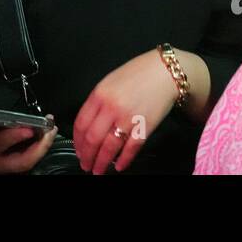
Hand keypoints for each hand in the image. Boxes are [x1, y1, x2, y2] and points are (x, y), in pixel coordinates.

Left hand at [73, 49, 176, 174]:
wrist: (165, 71)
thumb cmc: (137, 74)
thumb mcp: (110, 81)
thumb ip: (98, 101)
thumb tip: (89, 124)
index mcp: (99, 95)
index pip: (81, 123)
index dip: (77, 141)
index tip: (78, 150)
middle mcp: (111, 108)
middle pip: (92, 139)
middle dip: (87, 156)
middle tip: (85, 165)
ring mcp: (128, 119)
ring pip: (109, 147)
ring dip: (102, 163)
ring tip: (98, 171)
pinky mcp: (145, 127)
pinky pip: (130, 148)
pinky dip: (123, 160)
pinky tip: (119, 167)